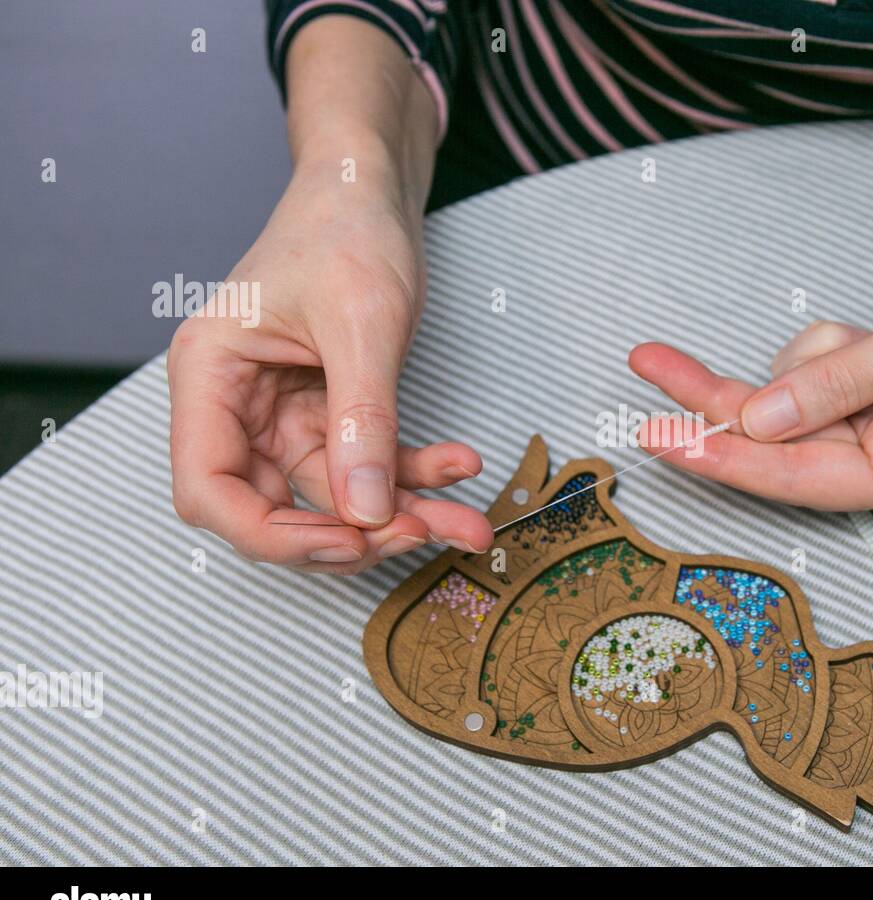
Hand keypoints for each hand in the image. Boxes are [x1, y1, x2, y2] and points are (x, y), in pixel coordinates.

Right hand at [167, 163, 492, 572]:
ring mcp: (284, 413)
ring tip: (469, 519)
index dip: (269, 533)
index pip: (209, 490)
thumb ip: (362, 421)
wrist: (373, 188)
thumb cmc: (345, 228)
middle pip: (277, 505)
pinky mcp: (330, 411)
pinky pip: (370, 462)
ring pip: (337, 493)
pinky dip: (416, 474)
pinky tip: (460, 465)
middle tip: (422, 533)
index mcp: (210, 375)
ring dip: (403, 510)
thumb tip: (365, 513)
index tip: (344, 543)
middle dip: (353, 531)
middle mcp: (237, 403)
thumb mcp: (361, 324)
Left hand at [630, 145, 872, 512]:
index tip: (661, 435)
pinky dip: (825, 344)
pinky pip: (813, 372)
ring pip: (791, 402)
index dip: (726, 456)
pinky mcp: (872, 392)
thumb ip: (837, 386)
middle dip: (719, 399)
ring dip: (805, 359)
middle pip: (779, 442)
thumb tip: (754, 420)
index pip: (800, 478)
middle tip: (647, 364)